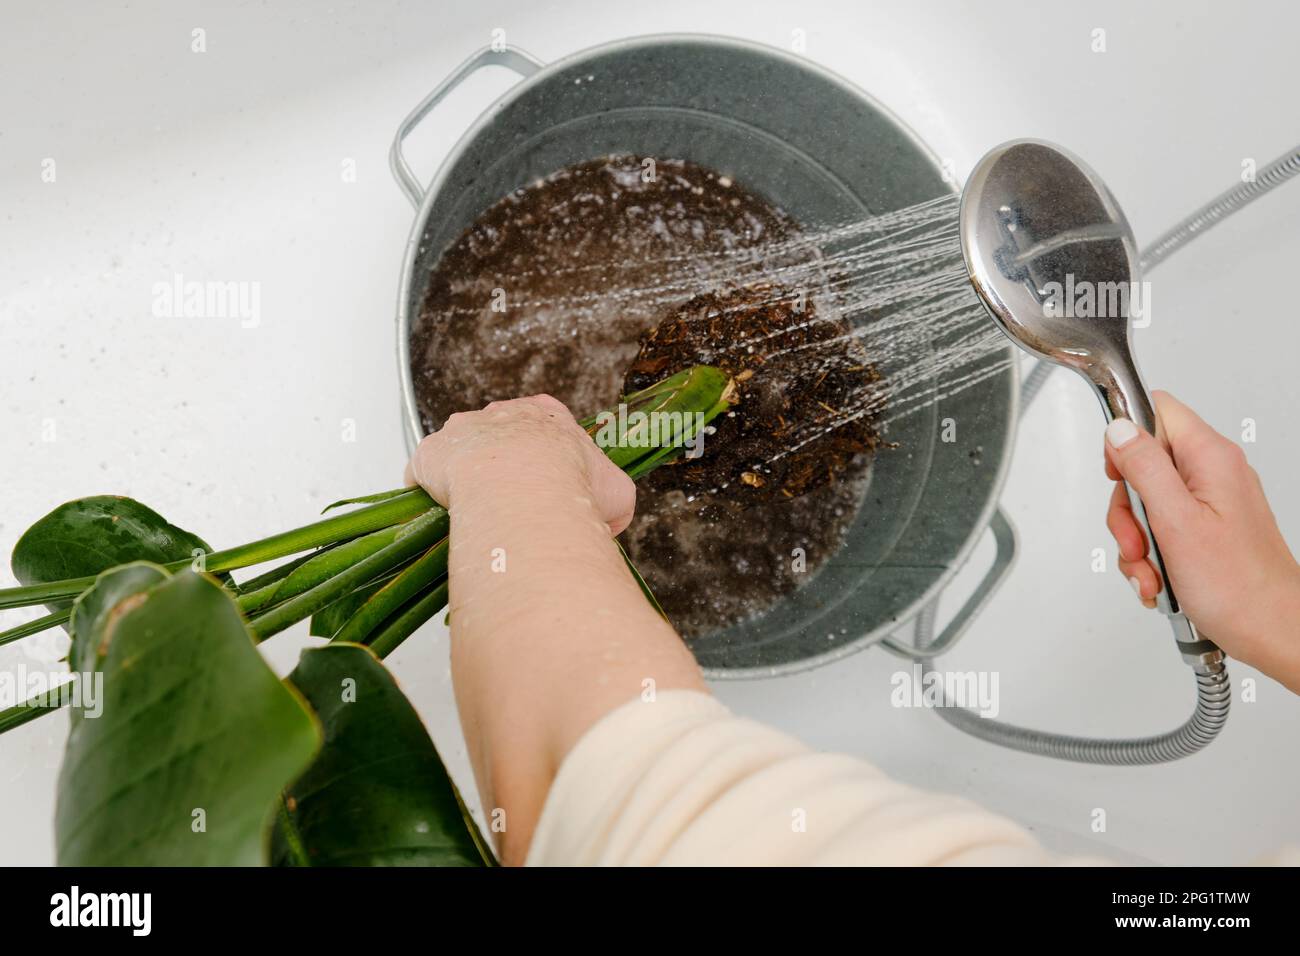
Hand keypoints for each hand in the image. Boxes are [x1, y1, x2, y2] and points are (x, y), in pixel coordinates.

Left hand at [406, 394, 635, 534]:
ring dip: (464, 479)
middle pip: (499, 436)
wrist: (523, 488)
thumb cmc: (571, 485)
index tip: (549, 479)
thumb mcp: (616, 495)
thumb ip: (612, 503)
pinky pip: (423, 475)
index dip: (547, 454)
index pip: (545, 423)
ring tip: (476, 514)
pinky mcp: (431, 453)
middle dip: (503, 466)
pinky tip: (440, 519)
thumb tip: (605, 521)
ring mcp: (463, 429)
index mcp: (547, 415)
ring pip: (460, 452)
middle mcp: (502, 414)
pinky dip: (429, 496)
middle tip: (513, 503)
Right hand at [1104, 390, 1299, 689]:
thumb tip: (1119, 429)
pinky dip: (1153, 557)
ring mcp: (1211, 502)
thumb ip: (1144, 468)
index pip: (1157, 411)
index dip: (1125, 437)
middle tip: (1137, 540)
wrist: (1274, 632)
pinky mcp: (1208, 529)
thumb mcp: (1176, 521)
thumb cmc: (1239, 587)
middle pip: (1143, 464)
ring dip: (1137, 542)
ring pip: (1147, 503)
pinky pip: (1162, 530)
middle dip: (1127, 509)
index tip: (1118, 476)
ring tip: (1152, 570)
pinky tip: (1161, 580)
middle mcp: (1214, 473)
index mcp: (1211, 459)